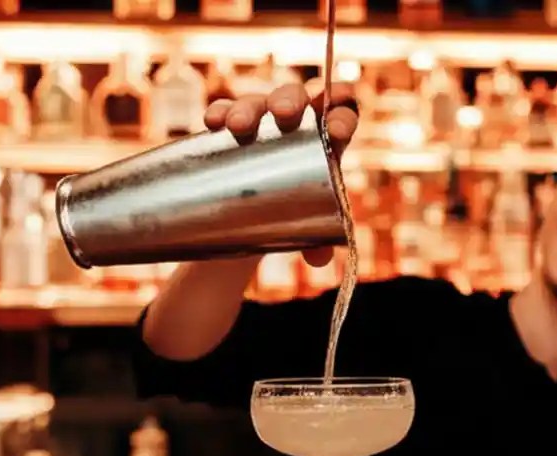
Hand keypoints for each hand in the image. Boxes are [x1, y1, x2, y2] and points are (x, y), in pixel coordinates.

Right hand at [204, 81, 359, 267]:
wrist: (258, 214)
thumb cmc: (296, 213)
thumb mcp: (309, 227)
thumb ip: (318, 241)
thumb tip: (319, 258)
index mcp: (327, 140)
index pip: (342, 115)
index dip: (343, 114)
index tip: (335, 131)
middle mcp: (296, 123)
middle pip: (298, 97)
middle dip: (291, 99)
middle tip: (283, 115)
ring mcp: (264, 121)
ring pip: (259, 101)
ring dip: (250, 107)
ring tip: (239, 127)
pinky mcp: (234, 127)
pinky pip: (226, 111)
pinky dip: (220, 112)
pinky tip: (213, 123)